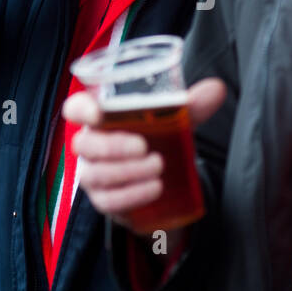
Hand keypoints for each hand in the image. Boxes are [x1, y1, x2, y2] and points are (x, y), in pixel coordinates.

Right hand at [62, 78, 225, 232]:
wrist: (164, 180)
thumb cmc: (159, 138)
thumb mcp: (176, 120)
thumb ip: (192, 105)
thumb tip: (216, 89)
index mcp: (101, 119)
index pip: (75, 109)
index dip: (80, 110)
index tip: (98, 113)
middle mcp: (91, 146)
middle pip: (84, 145)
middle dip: (113, 147)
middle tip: (145, 147)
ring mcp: (95, 175)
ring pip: (95, 175)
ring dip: (127, 172)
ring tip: (158, 168)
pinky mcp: (106, 201)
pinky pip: (109, 201)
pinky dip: (131, 195)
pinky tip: (154, 189)